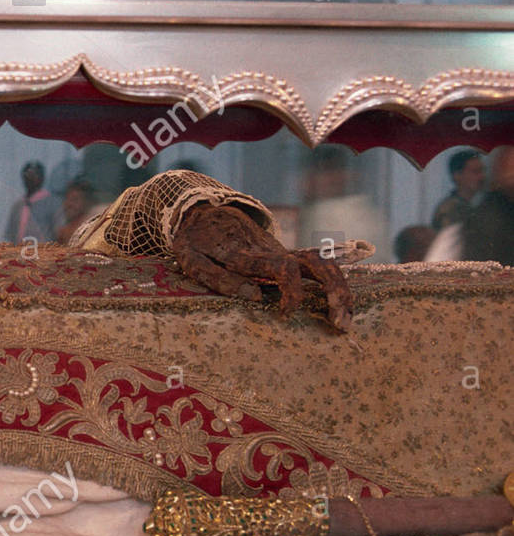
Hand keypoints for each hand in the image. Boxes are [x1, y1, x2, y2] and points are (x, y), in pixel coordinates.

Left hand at [170, 204, 352, 331]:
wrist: (205, 211)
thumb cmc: (195, 240)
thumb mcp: (191, 259)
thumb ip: (218, 278)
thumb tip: (255, 298)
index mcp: (249, 253)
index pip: (282, 267)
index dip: (291, 291)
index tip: (286, 314)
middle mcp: (273, 250)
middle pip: (317, 262)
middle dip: (335, 290)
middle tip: (340, 325)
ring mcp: (283, 251)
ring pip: (323, 262)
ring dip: (340, 289)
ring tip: (345, 321)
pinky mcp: (285, 255)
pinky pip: (317, 266)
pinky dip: (333, 286)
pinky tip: (340, 307)